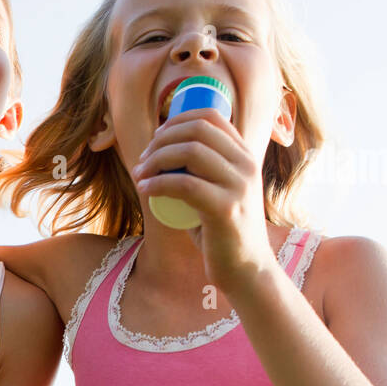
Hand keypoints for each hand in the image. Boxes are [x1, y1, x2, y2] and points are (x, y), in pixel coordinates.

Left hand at [130, 109, 279, 297]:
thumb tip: (161, 152)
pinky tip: (144, 190)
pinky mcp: (226, 209)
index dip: (177, 120)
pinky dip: (158, 183)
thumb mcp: (218, 192)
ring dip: (155, 160)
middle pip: (197, 130)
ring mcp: (240, 186)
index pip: (211, 116)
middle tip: (143, 161)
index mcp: (245, 156)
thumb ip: (202, 172)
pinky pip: (184, 185)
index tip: (156, 138)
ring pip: (190, 152)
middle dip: (161, 140)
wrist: (245, 269)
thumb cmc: (222, 232)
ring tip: (139, 175)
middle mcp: (247, 165)